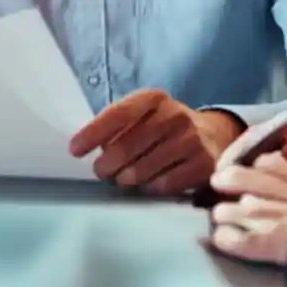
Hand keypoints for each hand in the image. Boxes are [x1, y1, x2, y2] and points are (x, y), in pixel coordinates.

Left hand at [68, 89, 243, 195]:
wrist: (212, 136)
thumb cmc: (163, 129)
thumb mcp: (142, 117)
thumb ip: (116, 127)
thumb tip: (83, 148)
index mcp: (153, 99)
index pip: (117, 115)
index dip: (93, 133)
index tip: (74, 150)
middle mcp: (174, 115)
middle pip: (125, 147)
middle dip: (106, 165)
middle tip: (102, 172)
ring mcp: (192, 140)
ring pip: (141, 170)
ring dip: (126, 179)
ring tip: (125, 178)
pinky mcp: (204, 165)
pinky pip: (162, 185)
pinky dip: (151, 188)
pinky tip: (151, 182)